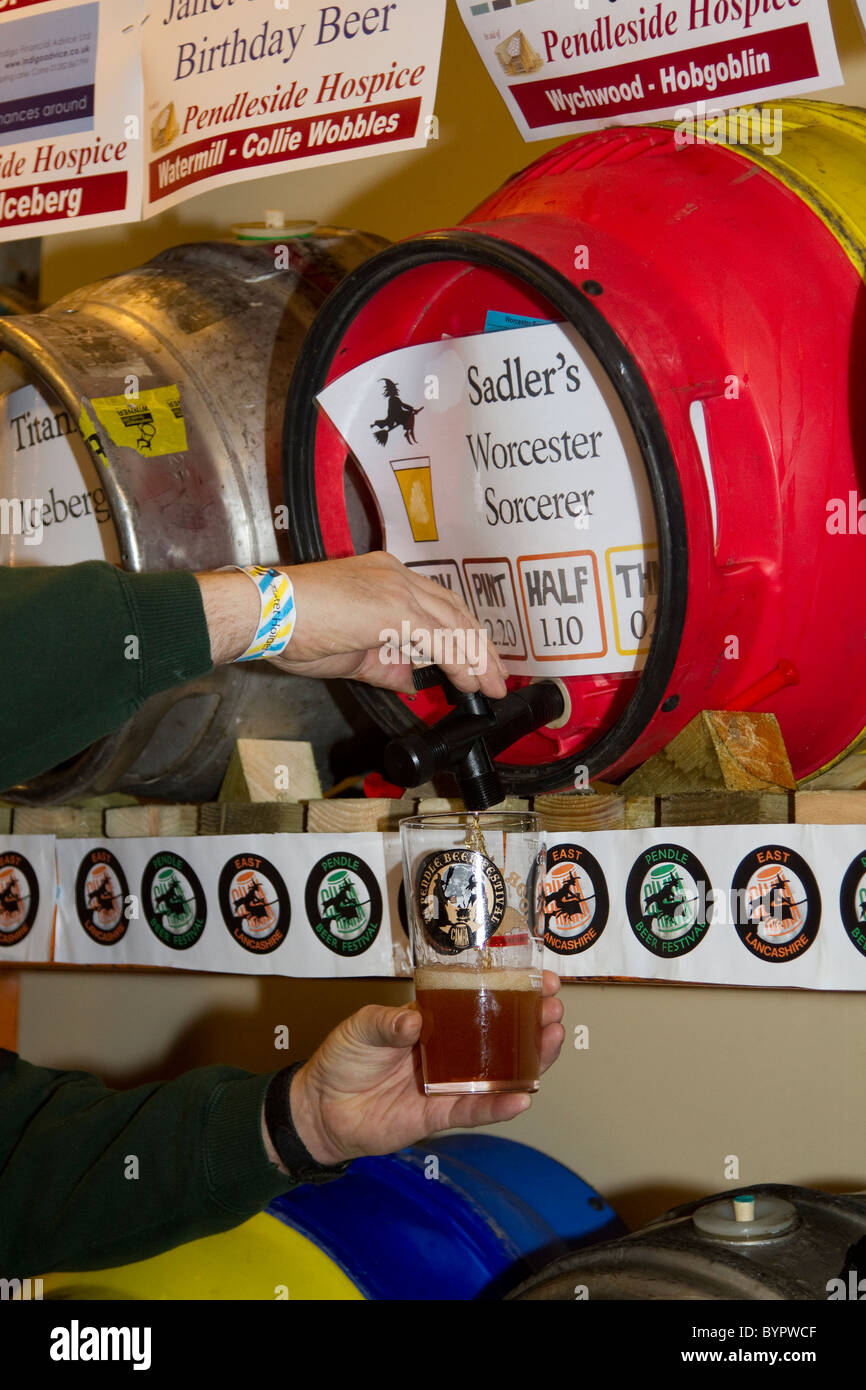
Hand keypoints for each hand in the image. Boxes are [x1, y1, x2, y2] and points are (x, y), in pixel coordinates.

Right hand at [195, 553, 506, 698]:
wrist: (263, 614)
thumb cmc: (291, 628)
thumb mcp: (350, 651)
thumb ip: (386, 663)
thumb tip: (412, 679)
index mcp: (385, 577)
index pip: (438, 604)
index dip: (462, 634)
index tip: (476, 663)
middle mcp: (396, 575)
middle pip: (455, 610)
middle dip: (479, 647)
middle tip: (496, 678)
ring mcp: (396, 588)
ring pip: (455, 623)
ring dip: (477, 658)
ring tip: (491, 687)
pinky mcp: (394, 608)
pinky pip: (441, 639)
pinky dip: (460, 663)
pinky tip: (470, 683)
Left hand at [282, 972, 564, 1165]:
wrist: (320, 1108)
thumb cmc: (342, 1060)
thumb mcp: (362, 1026)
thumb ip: (388, 1022)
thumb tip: (416, 1022)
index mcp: (434, 1022)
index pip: (480, 1002)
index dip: (512, 991)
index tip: (541, 979)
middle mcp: (450, 1051)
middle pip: (502, 1036)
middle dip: (533, 1021)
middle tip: (554, 1008)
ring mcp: (449, 1083)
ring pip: (500, 1072)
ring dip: (529, 1059)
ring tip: (552, 1039)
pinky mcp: (440, 1115)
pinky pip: (475, 1110)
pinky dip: (498, 1106)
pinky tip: (523, 1097)